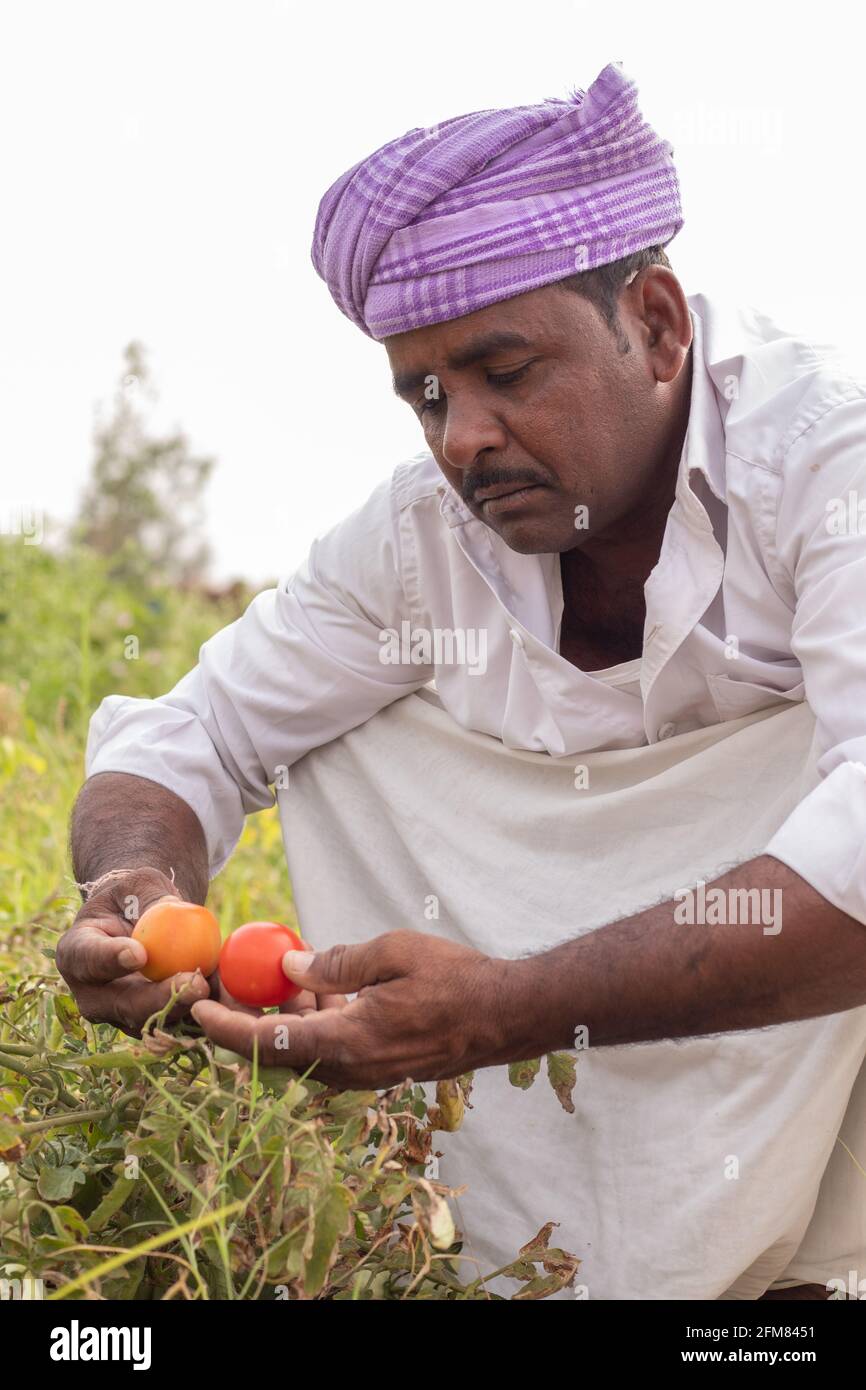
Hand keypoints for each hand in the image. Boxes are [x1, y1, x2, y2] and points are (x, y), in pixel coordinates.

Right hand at [55, 867, 210, 1036]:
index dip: (110, 959)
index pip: (87, 959)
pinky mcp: (150, 1025)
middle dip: (159, 998)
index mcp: (76, 952)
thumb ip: (151, 897)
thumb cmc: (134, 898)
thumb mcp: (140, 885)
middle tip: (194, 984)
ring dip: (186, 1008)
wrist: (139, 924)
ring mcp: (119, 1015)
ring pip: (152, 1022)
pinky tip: (221, 994)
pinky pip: (176, 1025)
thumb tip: (173, 910)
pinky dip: (200, 1013)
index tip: (138, 955)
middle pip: (123, 1004)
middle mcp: (92, 993)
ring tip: (214, 987)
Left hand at [191, 929, 513, 1088]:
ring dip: (284, 1015)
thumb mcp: (393, 953)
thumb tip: (288, 969)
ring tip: (279, 970)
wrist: (503, 1016)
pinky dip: (312, 1020)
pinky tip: (318, 985)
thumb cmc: (455, 980)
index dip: (224, 1027)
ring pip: (302, 1049)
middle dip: (247, 1018)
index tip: (196, 1008)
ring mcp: (363, 1073)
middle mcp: (349, 1069)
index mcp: (347, 1043)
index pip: (266, 1043)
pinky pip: (328, 1048)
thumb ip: (337, 963)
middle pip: (276, 1051)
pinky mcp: (376, 1067)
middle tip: (229, 980)